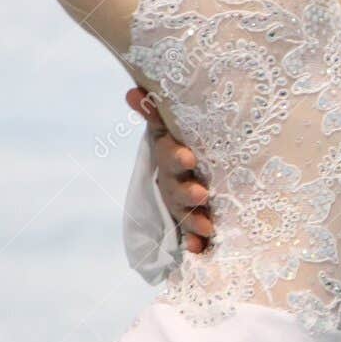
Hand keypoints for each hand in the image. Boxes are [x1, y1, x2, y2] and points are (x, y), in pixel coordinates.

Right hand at [125, 87, 213, 252]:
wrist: (190, 167)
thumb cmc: (182, 142)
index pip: (170, 156)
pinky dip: (194, 245)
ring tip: (208, 227)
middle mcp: (174, 183)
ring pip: (185, 215)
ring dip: (194, 221)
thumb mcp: (171, 127)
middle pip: (177, 190)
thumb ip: (154, 112)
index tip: (190, 158)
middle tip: (201, 194)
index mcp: (171, 158)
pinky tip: (198, 250)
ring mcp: (182, 205)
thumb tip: (133, 91)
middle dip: (188, 194)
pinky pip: (192, 237)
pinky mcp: (193, 223)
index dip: (177, 157)